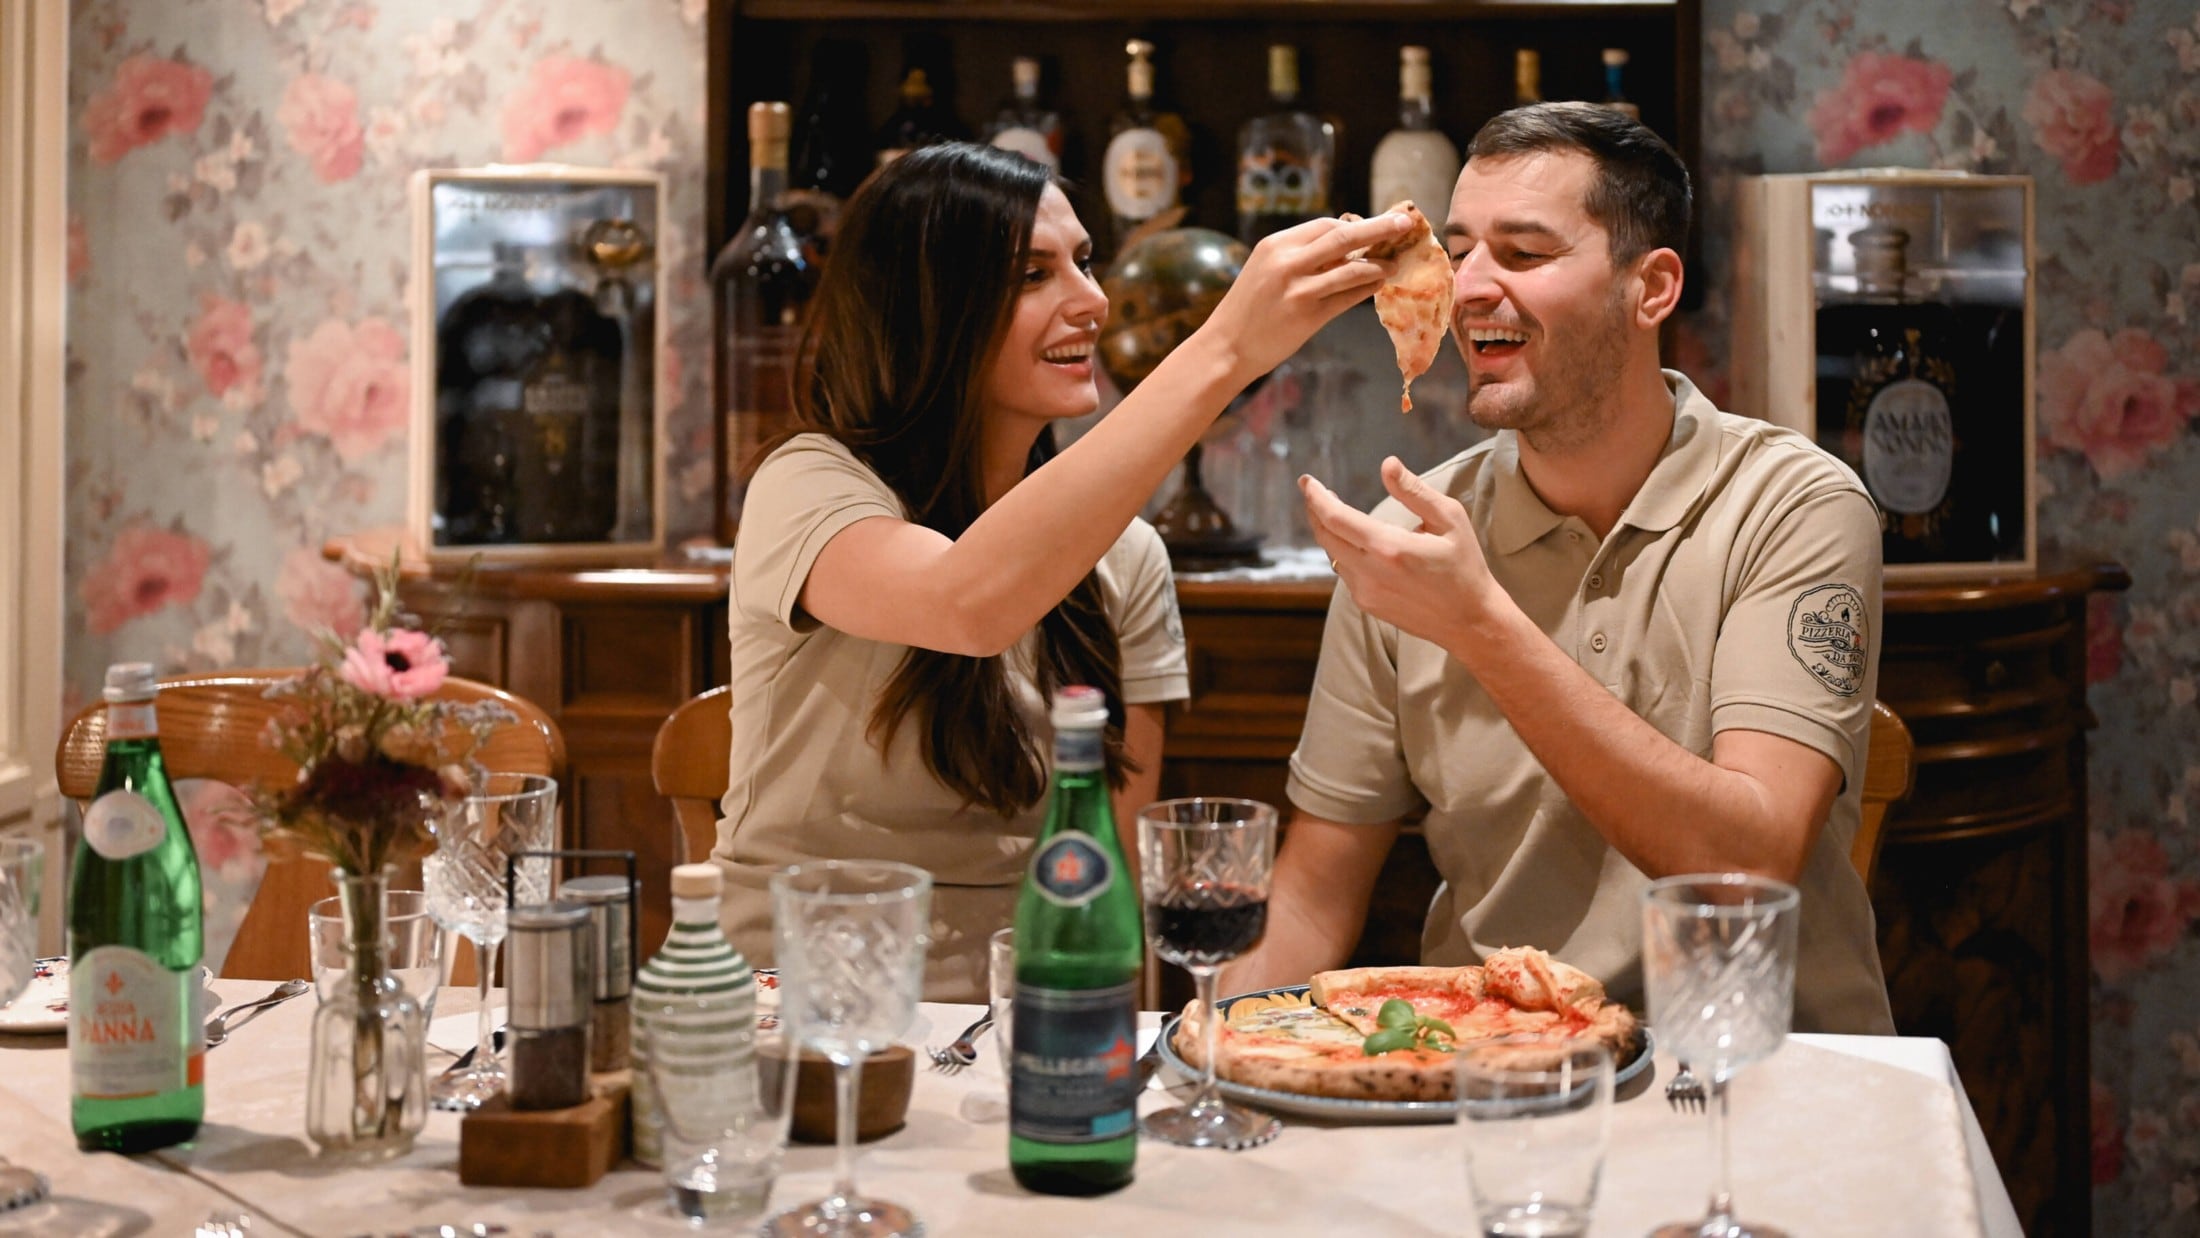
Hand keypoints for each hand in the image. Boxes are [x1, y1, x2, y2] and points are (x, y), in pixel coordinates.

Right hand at [1198, 211, 1411, 382]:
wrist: (1226, 347)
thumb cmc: (1247, 309)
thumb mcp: (1265, 270)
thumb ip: (1298, 257)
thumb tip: (1342, 245)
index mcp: (1275, 246)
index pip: (1324, 225)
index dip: (1354, 225)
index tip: (1373, 227)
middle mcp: (1288, 263)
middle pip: (1343, 236)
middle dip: (1379, 228)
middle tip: (1405, 223)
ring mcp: (1299, 290)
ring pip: (1352, 268)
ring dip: (1378, 264)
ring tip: (1394, 264)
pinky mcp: (1308, 316)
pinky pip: (1348, 297)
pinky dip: (1367, 289)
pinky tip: (1378, 285)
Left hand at [1301, 456, 1503, 649]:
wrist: (1470, 620)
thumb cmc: (1464, 565)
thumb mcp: (1450, 519)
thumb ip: (1414, 491)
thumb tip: (1387, 464)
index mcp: (1389, 547)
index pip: (1336, 517)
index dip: (1316, 496)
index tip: (1307, 481)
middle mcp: (1371, 572)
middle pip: (1325, 536)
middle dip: (1315, 510)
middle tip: (1314, 490)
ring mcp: (1366, 592)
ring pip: (1333, 555)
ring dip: (1328, 531)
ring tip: (1333, 510)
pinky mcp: (1368, 605)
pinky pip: (1345, 572)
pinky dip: (1343, 552)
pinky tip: (1355, 541)